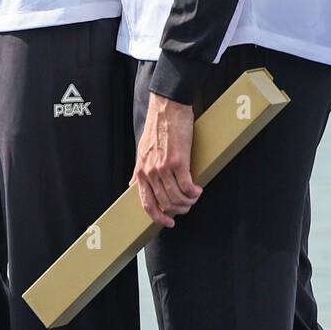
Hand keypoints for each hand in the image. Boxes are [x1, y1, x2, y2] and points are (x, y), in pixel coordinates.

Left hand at [131, 91, 201, 227]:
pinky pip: (187, 186)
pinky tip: (198, 189)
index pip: (146, 203)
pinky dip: (194, 192)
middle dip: (180, 209)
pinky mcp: (179, 161)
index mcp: (141, 170)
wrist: (168, 107)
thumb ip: (138, 169)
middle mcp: (150, 171)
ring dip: (189, 201)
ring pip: (177, 197)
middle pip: (166, 203)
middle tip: (188, 205)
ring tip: (195, 196)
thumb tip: (132, 184)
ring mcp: (164, 167)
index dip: (158, 217)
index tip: (168, 223)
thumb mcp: (142, 149)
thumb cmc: (158, 126)